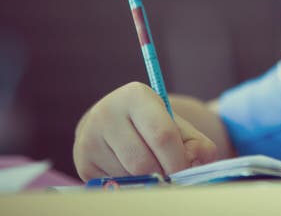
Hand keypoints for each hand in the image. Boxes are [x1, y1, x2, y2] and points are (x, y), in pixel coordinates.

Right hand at [73, 82, 217, 180]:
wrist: (117, 122)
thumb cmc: (154, 124)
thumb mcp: (179, 125)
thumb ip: (198, 143)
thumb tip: (196, 161)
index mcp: (135, 96)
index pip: (162, 136)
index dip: (178, 160)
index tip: (185, 171)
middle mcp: (106, 113)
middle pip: (144, 162)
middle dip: (162, 174)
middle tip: (170, 174)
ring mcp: (89, 138)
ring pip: (129, 176)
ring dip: (146, 179)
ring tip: (149, 165)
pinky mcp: (82, 162)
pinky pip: (114, 184)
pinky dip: (130, 183)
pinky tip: (131, 169)